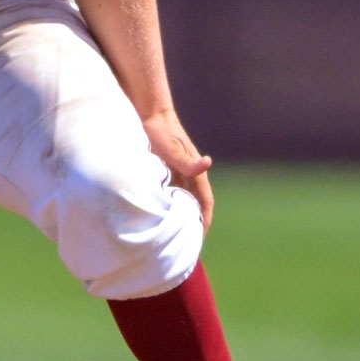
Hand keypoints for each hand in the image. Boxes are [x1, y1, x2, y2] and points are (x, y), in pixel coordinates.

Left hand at [142, 110, 213, 230]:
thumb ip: (188, 161)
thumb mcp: (172, 149)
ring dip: (182, 216)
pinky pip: (172, 194)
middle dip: (194, 224)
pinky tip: (160, 216)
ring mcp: (179, 173)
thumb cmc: (162, 132)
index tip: (199, 239)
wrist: (152, 116)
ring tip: (174, 236)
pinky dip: (170, 206)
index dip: (205, 221)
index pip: (205, 203)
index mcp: (196, 173)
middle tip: (186, 244)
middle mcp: (190, 175)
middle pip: (195, 205)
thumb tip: (208, 163)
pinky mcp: (167, 171)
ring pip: (183, 201)